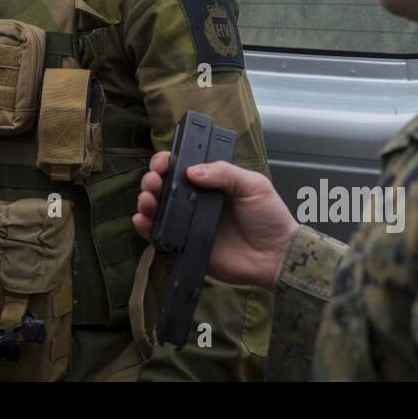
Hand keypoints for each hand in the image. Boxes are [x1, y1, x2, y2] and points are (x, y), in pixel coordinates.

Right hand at [132, 151, 298, 291]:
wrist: (276, 256)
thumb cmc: (269, 217)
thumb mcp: (253, 185)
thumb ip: (224, 173)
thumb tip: (191, 171)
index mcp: (211, 182)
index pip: (182, 166)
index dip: (167, 161)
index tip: (162, 163)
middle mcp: (195, 200)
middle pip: (164, 185)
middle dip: (152, 179)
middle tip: (153, 182)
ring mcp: (189, 223)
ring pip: (157, 209)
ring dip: (145, 200)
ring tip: (147, 200)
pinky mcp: (185, 245)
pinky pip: (160, 236)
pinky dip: (146, 228)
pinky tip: (141, 221)